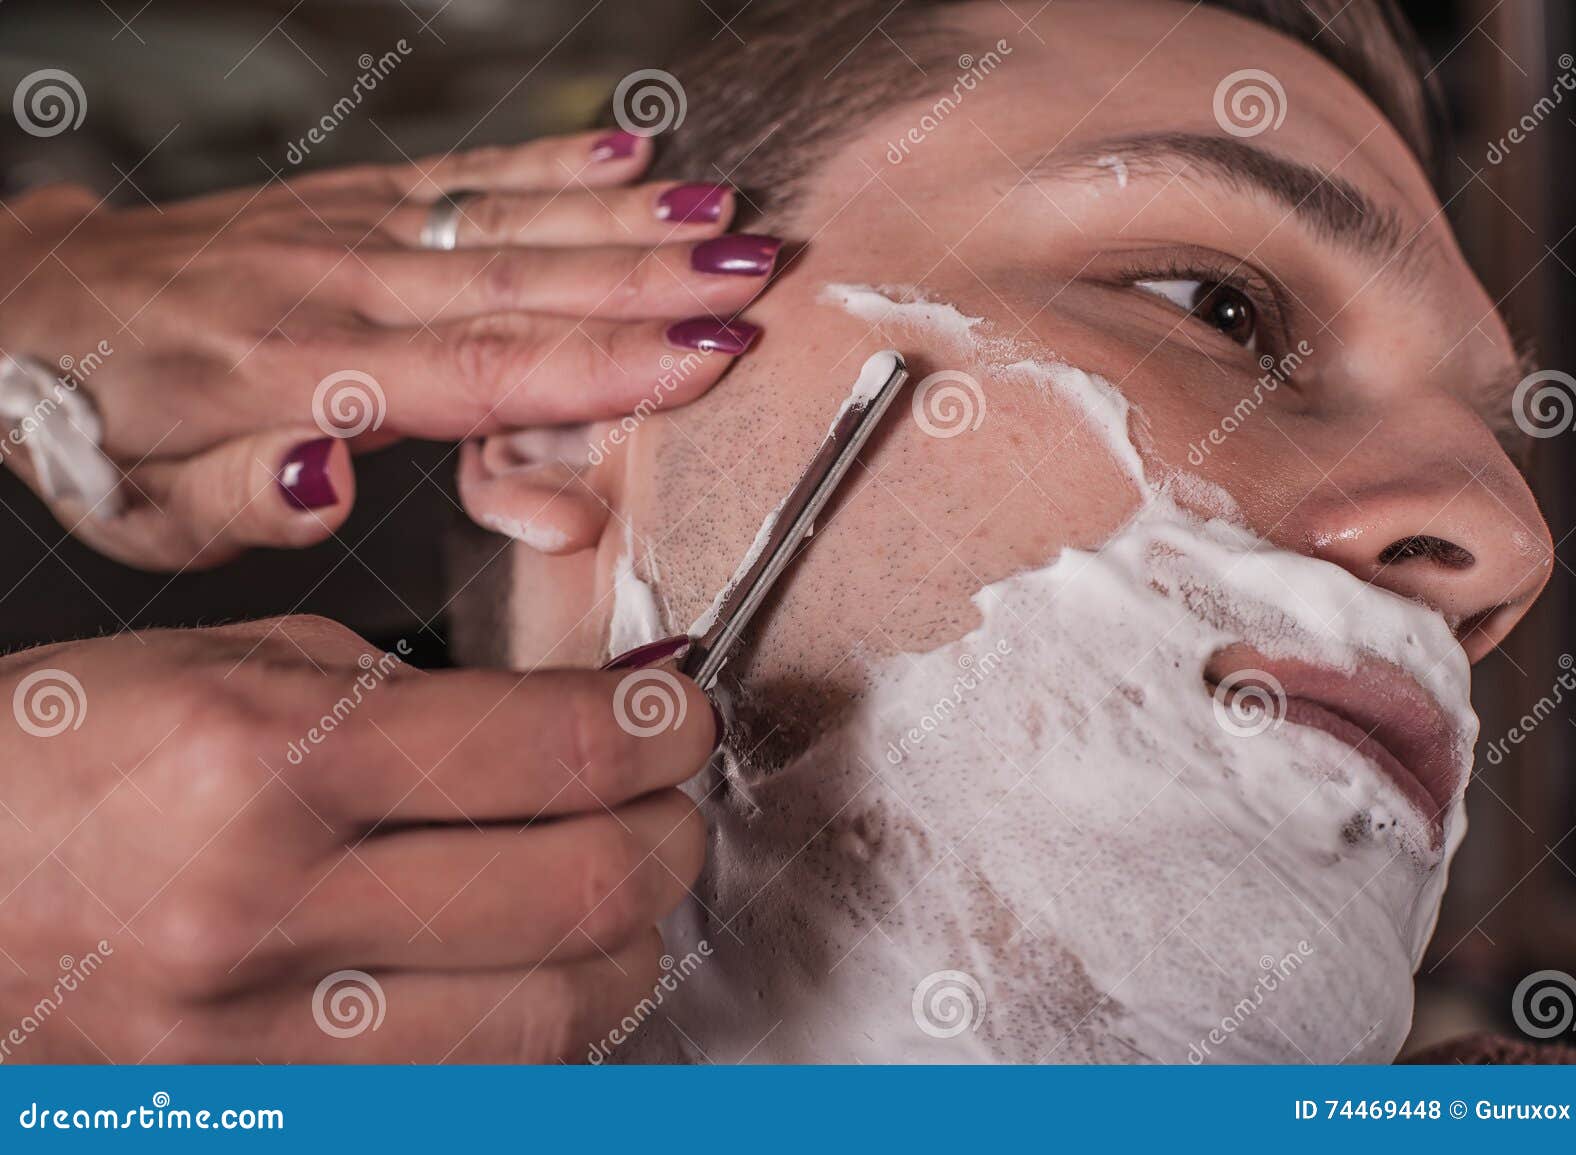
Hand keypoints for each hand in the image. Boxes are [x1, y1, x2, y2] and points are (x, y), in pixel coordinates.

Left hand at [0, 129, 771, 569]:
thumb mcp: (144, 512)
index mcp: (296, 373)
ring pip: (509, 221)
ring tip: (728, 214)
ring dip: (628, 219)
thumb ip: (247, 497)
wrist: (26, 311)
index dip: (602, 367)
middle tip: (757, 277)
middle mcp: (335, 284)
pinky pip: (462, 174)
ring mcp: (346, 230)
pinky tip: (627, 153)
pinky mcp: (348, 201)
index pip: (480, 371)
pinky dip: (551, 162)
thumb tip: (337, 477)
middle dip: (652, 282)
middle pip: (521, 282)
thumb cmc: (96, 429)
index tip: (702, 359)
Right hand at [0, 616, 711, 1061]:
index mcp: (266, 758)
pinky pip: (465, 1094)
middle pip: (580, 897)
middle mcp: (264, 912)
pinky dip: (534, 1030)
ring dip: (623, 948)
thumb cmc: (67, 756)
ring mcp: (254, 1046)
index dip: (659, 730)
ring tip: (612, 891)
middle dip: (669, 837)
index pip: (551, 754)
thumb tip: (585, 722)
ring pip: (549, 1023)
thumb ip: (422, 694)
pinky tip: (528, 972)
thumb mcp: (236, 667)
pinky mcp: (255, 1117)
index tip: (680, 718)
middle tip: (667, 802)